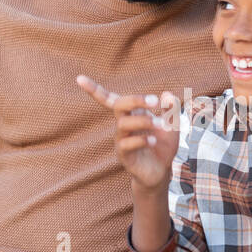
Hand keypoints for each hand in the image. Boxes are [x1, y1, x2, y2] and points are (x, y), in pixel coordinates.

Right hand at [77, 74, 180, 190]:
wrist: (161, 172)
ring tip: (161, 125)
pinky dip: (141, 139)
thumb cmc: (162, 146)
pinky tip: (153, 141)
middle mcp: (123, 125)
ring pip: (123, 124)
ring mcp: (121, 140)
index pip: (109, 99)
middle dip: (135, 100)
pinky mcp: (123, 156)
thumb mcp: (171, 127)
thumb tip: (167, 94)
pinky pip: (126, 144)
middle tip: (155, 101)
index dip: (94, 90)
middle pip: (119, 105)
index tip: (79, 78)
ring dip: (144, 121)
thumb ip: (170, 110)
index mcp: (131, 114)